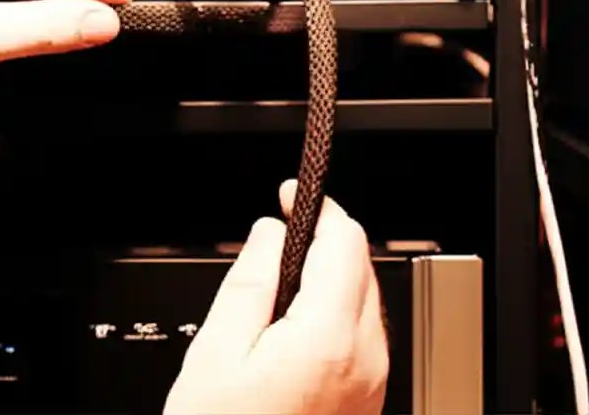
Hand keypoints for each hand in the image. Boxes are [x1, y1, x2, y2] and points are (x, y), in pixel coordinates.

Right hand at [165, 180, 387, 414]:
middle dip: (322, 242)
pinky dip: (332, 315)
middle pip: (360, 267)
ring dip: (327, 279)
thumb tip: (267, 233)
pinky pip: (360, 337)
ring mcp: (372, 385)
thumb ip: (248, 284)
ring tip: (273, 291)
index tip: (289, 194)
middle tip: (273, 241)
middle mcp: (366, 359)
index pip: (345, 241)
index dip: (317, 207)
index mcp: (330, 338)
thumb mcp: (217, 354)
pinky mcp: (367, 402)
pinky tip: (290, 330)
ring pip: (363, 301)